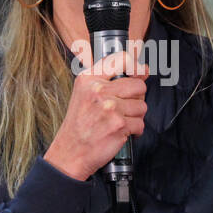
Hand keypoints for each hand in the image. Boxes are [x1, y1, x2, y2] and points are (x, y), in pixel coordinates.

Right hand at [44, 47, 148, 180]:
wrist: (70, 153)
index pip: (122, 59)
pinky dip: (134, 131)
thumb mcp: (84, 93)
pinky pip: (140, 124)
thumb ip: (110, 79)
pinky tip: (121, 132)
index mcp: (89, 79)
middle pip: (138, 85)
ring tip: (120, 121)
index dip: (136, 67)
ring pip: (142, 106)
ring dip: (135, 116)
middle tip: (123, 108)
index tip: (139, 73)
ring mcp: (110, 107)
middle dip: (136, 98)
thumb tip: (142, 70)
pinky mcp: (119, 125)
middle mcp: (99, 90)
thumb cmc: (79, 125)